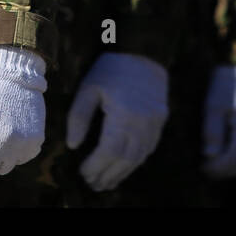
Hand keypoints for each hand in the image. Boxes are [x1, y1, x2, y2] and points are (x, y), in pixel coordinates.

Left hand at [66, 53, 167, 191]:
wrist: (144, 50)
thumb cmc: (112, 68)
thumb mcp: (89, 87)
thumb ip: (79, 117)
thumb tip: (73, 145)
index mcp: (123, 114)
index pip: (109, 150)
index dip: (96, 165)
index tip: (83, 172)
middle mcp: (142, 122)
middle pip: (125, 158)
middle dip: (108, 174)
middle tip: (93, 185)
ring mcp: (155, 122)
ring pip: (139, 156)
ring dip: (122, 172)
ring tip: (107, 182)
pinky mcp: (161, 119)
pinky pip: (150, 147)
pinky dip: (136, 160)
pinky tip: (125, 165)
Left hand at [202, 63, 235, 177]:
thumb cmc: (224, 84)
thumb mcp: (213, 105)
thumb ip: (212, 132)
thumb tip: (210, 156)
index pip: (235, 157)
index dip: (219, 167)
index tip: (203, 168)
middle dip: (228, 169)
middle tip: (209, 170)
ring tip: (219, 164)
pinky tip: (232, 154)